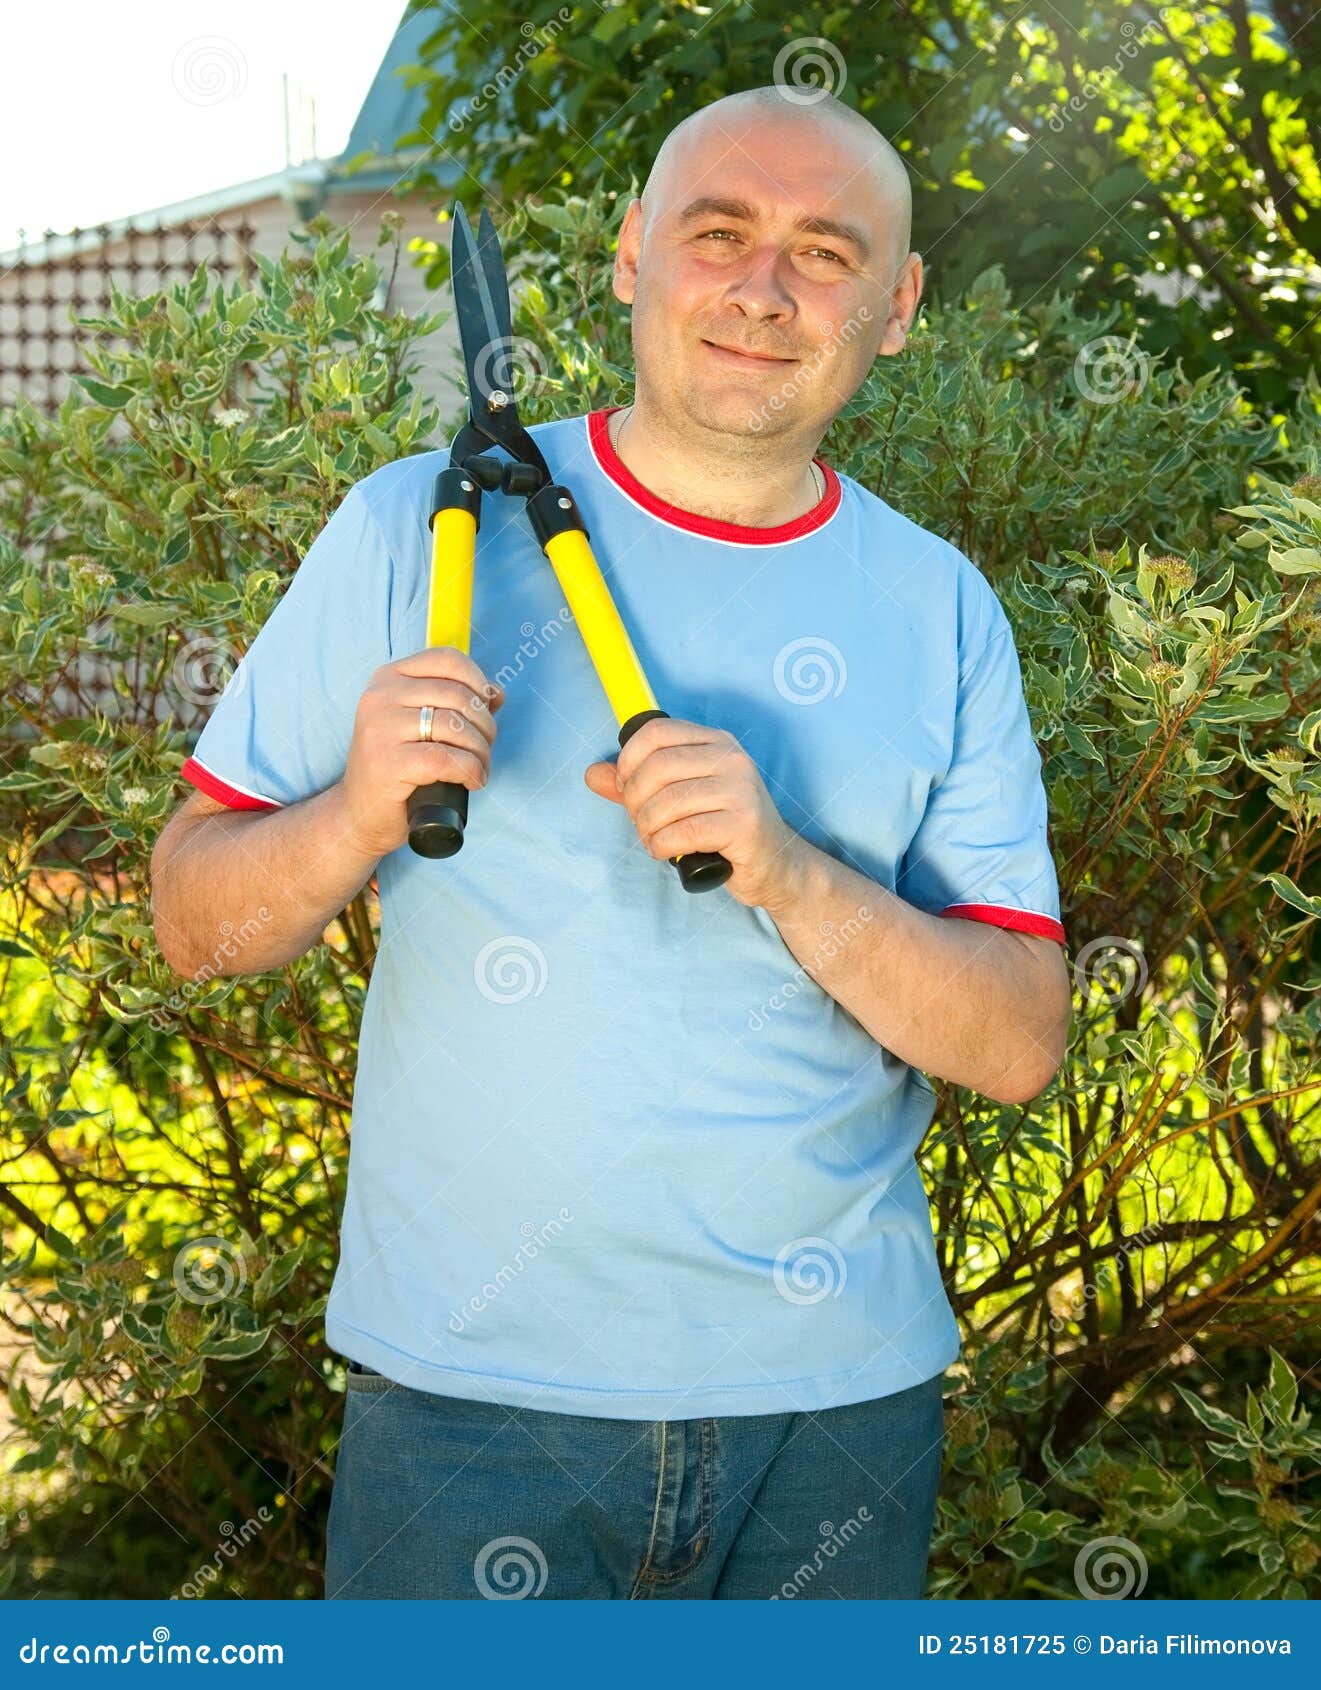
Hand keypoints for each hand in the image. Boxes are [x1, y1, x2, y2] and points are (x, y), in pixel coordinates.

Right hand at [337, 646, 503, 859]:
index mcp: (389, 678)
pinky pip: (446, 759)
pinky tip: (471, 782)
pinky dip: (470, 771)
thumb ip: (456, 704)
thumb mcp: (422, 726)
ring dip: (481, 752)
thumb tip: (495, 693)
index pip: (447, 659)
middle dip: (485, 726)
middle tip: (484, 750)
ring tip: (478, 769)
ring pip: (456, 726)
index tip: (486, 709)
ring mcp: (380, 728)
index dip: (478, 681)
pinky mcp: (388, 762)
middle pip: (458, 695)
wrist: (360, 814)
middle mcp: (380, 696)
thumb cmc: (397, 768)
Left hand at [583, 716, 808, 910]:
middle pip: (657, 768)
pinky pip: (683, 832)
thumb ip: (637, 786)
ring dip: (647, 829)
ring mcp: (741, 789)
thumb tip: (592, 774)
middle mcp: (732, 758)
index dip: (628, 761)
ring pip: (666, 803)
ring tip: (653, 840)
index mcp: (716, 742)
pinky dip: (663, 846)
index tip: (627, 789)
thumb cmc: (725, 829)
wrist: (776, 865)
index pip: (656, 733)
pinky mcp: (744, 823)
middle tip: (640, 823)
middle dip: (635, 802)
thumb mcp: (680, 800)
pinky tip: (667, 852)